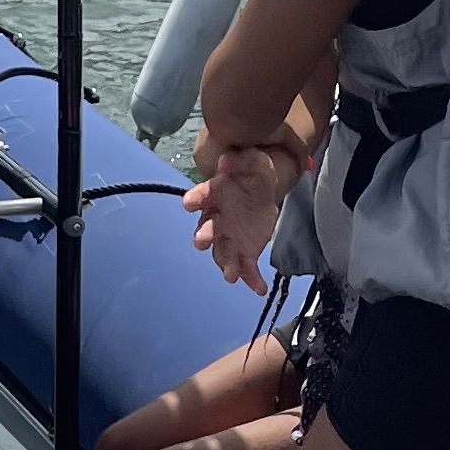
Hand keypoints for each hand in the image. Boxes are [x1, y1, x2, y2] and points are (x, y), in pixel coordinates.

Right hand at [183, 144, 291, 291]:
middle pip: (206, 230)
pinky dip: (251, 279)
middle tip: (200, 242)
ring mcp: (228, 238)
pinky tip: (259, 289)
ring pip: (223, 254)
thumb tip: (227, 161)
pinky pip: (246, 267)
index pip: (201, 196)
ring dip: (226, 265)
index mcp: (214, 195)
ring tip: (231, 276)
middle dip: (203, 236)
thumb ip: (241, 161)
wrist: (262, 192)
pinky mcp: (244, 251)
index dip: (194, 198)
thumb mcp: (253, 162)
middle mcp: (215, 220)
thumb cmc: (251, 176)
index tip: (188, 203)